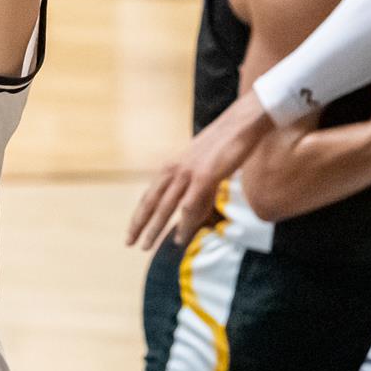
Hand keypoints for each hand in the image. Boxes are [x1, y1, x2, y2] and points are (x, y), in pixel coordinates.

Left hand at [128, 91, 274, 250]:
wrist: (241, 123)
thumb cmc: (224, 143)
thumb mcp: (202, 164)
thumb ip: (195, 185)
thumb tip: (191, 208)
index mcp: (172, 166)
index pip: (150, 194)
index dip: (140, 214)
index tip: (131, 231)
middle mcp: (175, 169)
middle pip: (151, 202)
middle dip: (139, 224)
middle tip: (129, 244)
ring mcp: (188, 173)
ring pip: (165, 206)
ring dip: (155, 228)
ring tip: (146, 247)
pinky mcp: (204, 176)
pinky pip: (190, 205)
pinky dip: (183, 223)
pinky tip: (179, 237)